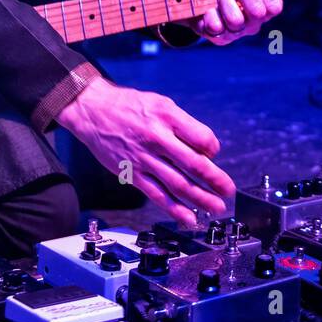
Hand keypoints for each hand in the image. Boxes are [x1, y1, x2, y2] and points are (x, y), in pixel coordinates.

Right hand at [57, 77, 234, 225]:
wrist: (93, 111)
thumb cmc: (129, 106)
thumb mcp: (160, 103)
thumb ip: (184, 125)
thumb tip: (206, 149)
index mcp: (167, 117)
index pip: (201, 138)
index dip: (213, 149)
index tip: (214, 154)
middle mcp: (156, 138)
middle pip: (193, 164)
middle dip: (215, 180)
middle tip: (228, 190)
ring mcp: (144, 159)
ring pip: (177, 184)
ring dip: (200, 198)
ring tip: (216, 207)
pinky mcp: (133, 174)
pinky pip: (157, 195)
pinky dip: (174, 209)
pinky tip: (188, 218)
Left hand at [180, 0, 283, 44]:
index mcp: (263, 8)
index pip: (275, 6)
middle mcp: (252, 24)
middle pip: (258, 12)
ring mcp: (236, 33)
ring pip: (236, 21)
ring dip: (226, 2)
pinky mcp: (218, 38)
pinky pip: (216, 27)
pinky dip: (210, 13)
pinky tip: (209, 9)